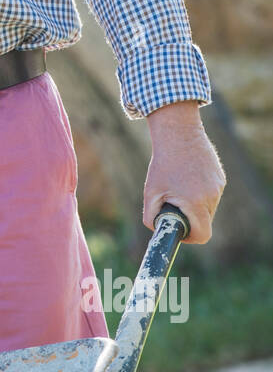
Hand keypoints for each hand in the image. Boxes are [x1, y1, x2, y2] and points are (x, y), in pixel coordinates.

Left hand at [143, 102, 225, 243]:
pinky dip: (199, 192)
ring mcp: (218, 186)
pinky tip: (187, 177)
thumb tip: (158, 229)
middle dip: (190, 219)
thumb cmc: (162, 164)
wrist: (178, 134)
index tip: (180, 230)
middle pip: (204, 222)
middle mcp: (211, 196)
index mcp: (196, 203)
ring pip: (207, 207)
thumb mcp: (150, 193)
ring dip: (194, 204)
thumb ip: (152, 217)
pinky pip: (210, 194)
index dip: (190, 238)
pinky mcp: (220, 177)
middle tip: (173, 205)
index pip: (203, 235)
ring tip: (179, 187)